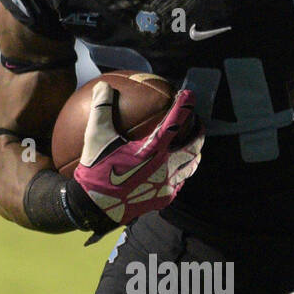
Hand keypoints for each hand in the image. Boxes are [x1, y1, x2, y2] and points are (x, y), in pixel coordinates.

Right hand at [72, 82, 202, 224]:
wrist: (94, 208)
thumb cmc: (95, 171)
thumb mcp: (95, 137)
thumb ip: (102, 108)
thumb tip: (103, 85)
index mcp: (153, 150)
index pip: (175, 123)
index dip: (184, 106)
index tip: (189, 96)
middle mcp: (165, 168)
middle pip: (193, 146)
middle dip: (198, 132)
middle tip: (197, 122)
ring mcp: (166, 185)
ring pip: (190, 166)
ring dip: (194, 152)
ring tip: (191, 145)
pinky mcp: (163, 199)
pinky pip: (180, 182)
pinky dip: (182, 171)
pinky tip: (175, 168)